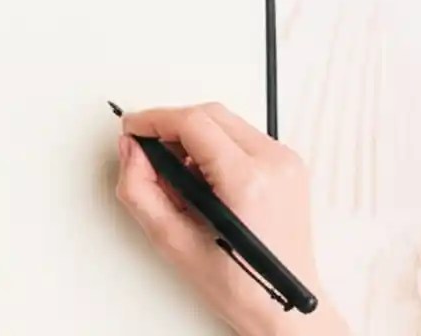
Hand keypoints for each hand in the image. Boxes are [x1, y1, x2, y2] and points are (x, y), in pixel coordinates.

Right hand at [115, 103, 349, 335]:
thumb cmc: (239, 285)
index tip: (132, 129)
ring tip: (179, 176)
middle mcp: (274, 164)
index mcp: (248, 181)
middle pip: (209, 114)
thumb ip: (139, 188)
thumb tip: (131, 150)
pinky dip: (214, 147)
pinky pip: (241, 137)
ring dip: (193, 136)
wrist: (283, 307)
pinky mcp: (288, 166)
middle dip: (171, 125)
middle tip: (147, 151)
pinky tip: (204, 179)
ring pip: (225, 122)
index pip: (192, 122)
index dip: (153, 119)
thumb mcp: (171, 240)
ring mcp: (286, 162)